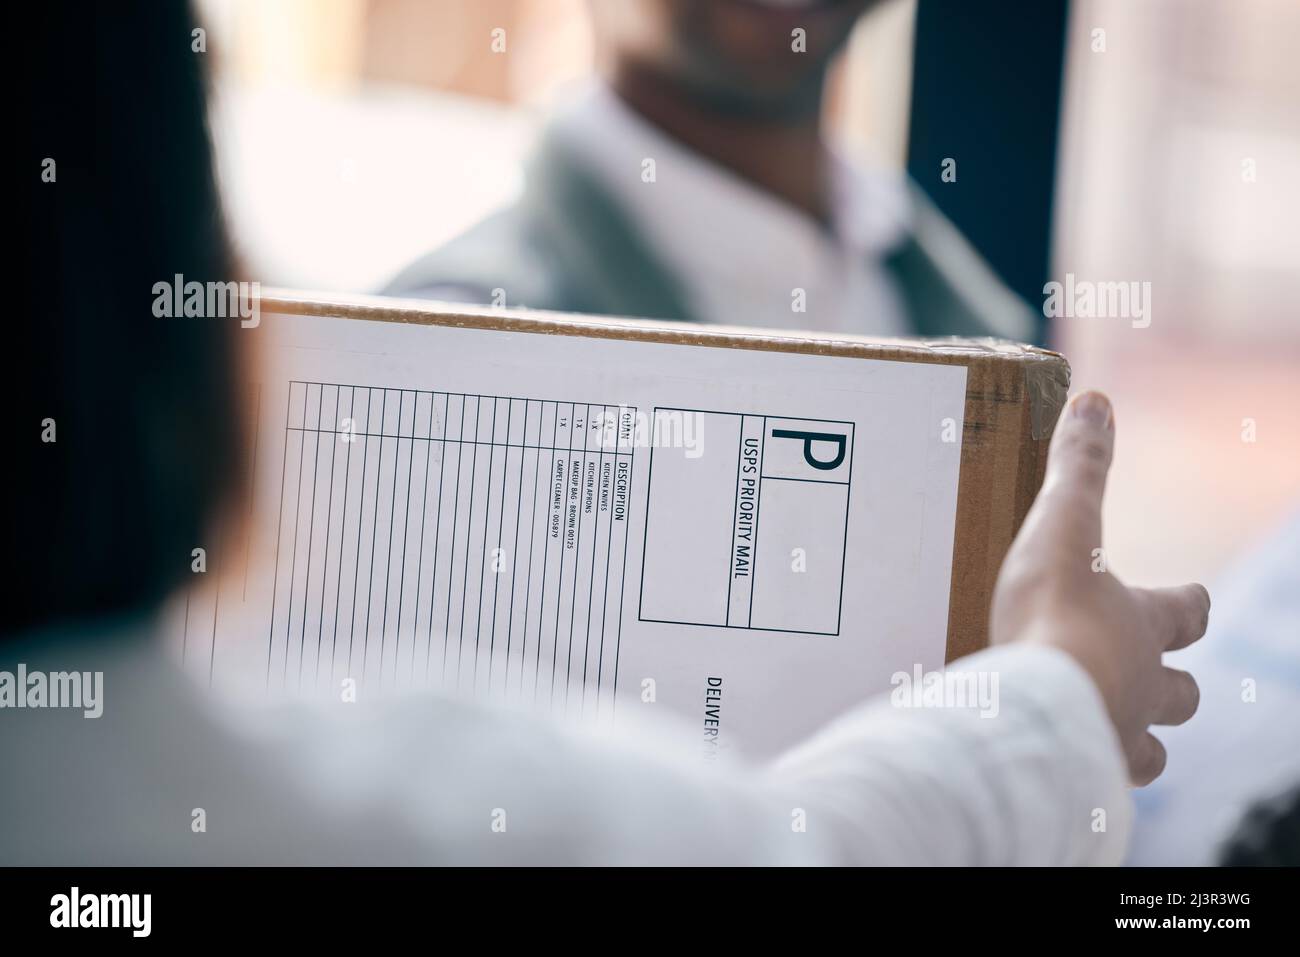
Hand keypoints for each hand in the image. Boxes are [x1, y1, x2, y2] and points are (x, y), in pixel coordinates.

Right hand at [990, 391, 1208, 785]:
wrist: (1032, 705)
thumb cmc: (1053, 612)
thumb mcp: (1062, 523)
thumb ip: (1078, 466)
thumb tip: (1095, 401)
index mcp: (1145, 625)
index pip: (1188, 612)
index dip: (1190, 603)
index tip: (1193, 598)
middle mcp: (1145, 686)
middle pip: (1182, 694)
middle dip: (1174, 686)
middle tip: (1150, 678)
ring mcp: (1116, 737)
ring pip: (1151, 753)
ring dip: (1138, 741)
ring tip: (1108, 733)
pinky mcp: (1080, 775)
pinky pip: (1096, 785)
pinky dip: (1087, 776)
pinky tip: (1064, 771)